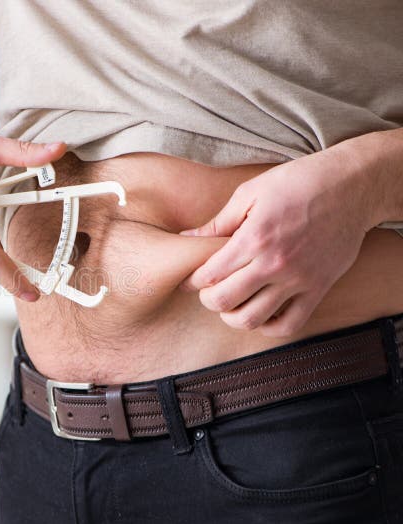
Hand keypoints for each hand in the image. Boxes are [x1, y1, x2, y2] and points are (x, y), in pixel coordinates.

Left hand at [179, 149, 374, 336]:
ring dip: (232, 316)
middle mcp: (274, 264)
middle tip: (208, 290)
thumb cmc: (297, 183)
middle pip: (224, 301)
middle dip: (208, 299)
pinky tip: (260, 313)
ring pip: (252, 319)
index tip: (190, 279)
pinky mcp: (318, 289)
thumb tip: (186, 240)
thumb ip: (218, 222)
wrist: (351, 186)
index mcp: (254, 238)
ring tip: (232, 302)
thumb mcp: (250, 193)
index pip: (209, 275)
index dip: (192, 281)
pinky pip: (290, 325)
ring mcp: (298, 280)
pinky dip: (268, 328)